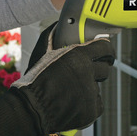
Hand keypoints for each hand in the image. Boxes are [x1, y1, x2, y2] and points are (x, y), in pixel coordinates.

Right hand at [0, 23, 114, 135]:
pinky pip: (95, 104)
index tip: (105, 53)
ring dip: (88, 88)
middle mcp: (88, 73)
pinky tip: (73, 103)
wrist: (31, 109)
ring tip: (71, 91)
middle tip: (86, 73)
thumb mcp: (41, 51)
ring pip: (97, 87)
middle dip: (98, 69)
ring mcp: (91, 92)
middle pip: (105, 68)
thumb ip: (53, 36)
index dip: (106, 50)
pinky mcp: (92, 109)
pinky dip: (87, 104)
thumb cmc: (33, 80)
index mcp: (79, 56)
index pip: (105, 48)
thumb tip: (59, 26)